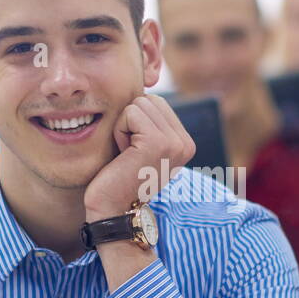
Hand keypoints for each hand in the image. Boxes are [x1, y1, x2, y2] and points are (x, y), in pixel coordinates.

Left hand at [83, 94, 194, 221]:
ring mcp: (174, 143)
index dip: (136, 122)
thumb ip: (149, 121)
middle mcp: (186, 142)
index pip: (156, 102)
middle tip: (129, 153)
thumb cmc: (118, 176)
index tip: (135, 152)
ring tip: (127, 155)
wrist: (113, 210)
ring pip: (139, 104)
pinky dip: (119, 131)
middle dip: (130, 121)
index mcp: (185, 142)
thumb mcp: (140, 144)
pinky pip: (130, 113)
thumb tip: (144, 86)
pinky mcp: (158, 143)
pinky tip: (123, 155)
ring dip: (123, 127)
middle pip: (149, 99)